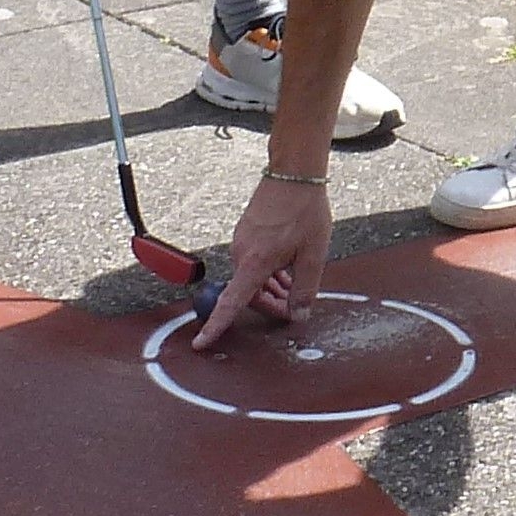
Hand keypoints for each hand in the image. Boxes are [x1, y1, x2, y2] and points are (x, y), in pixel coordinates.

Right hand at [192, 171, 332, 352]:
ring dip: (272, 287)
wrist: (294, 173)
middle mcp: (241, 254)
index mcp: (254, 263)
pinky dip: (269, 271)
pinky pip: (254, 262)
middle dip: (270, 304)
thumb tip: (298, 314)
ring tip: (297, 285)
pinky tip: (289, 268)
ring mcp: (242, 242)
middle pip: (248, 293)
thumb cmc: (304, 210)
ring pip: (253, 277)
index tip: (202, 342)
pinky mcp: (246, 233)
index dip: (216, 326)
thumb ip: (305, 289)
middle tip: (294, 308)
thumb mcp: (313, 254)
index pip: (232, 303)